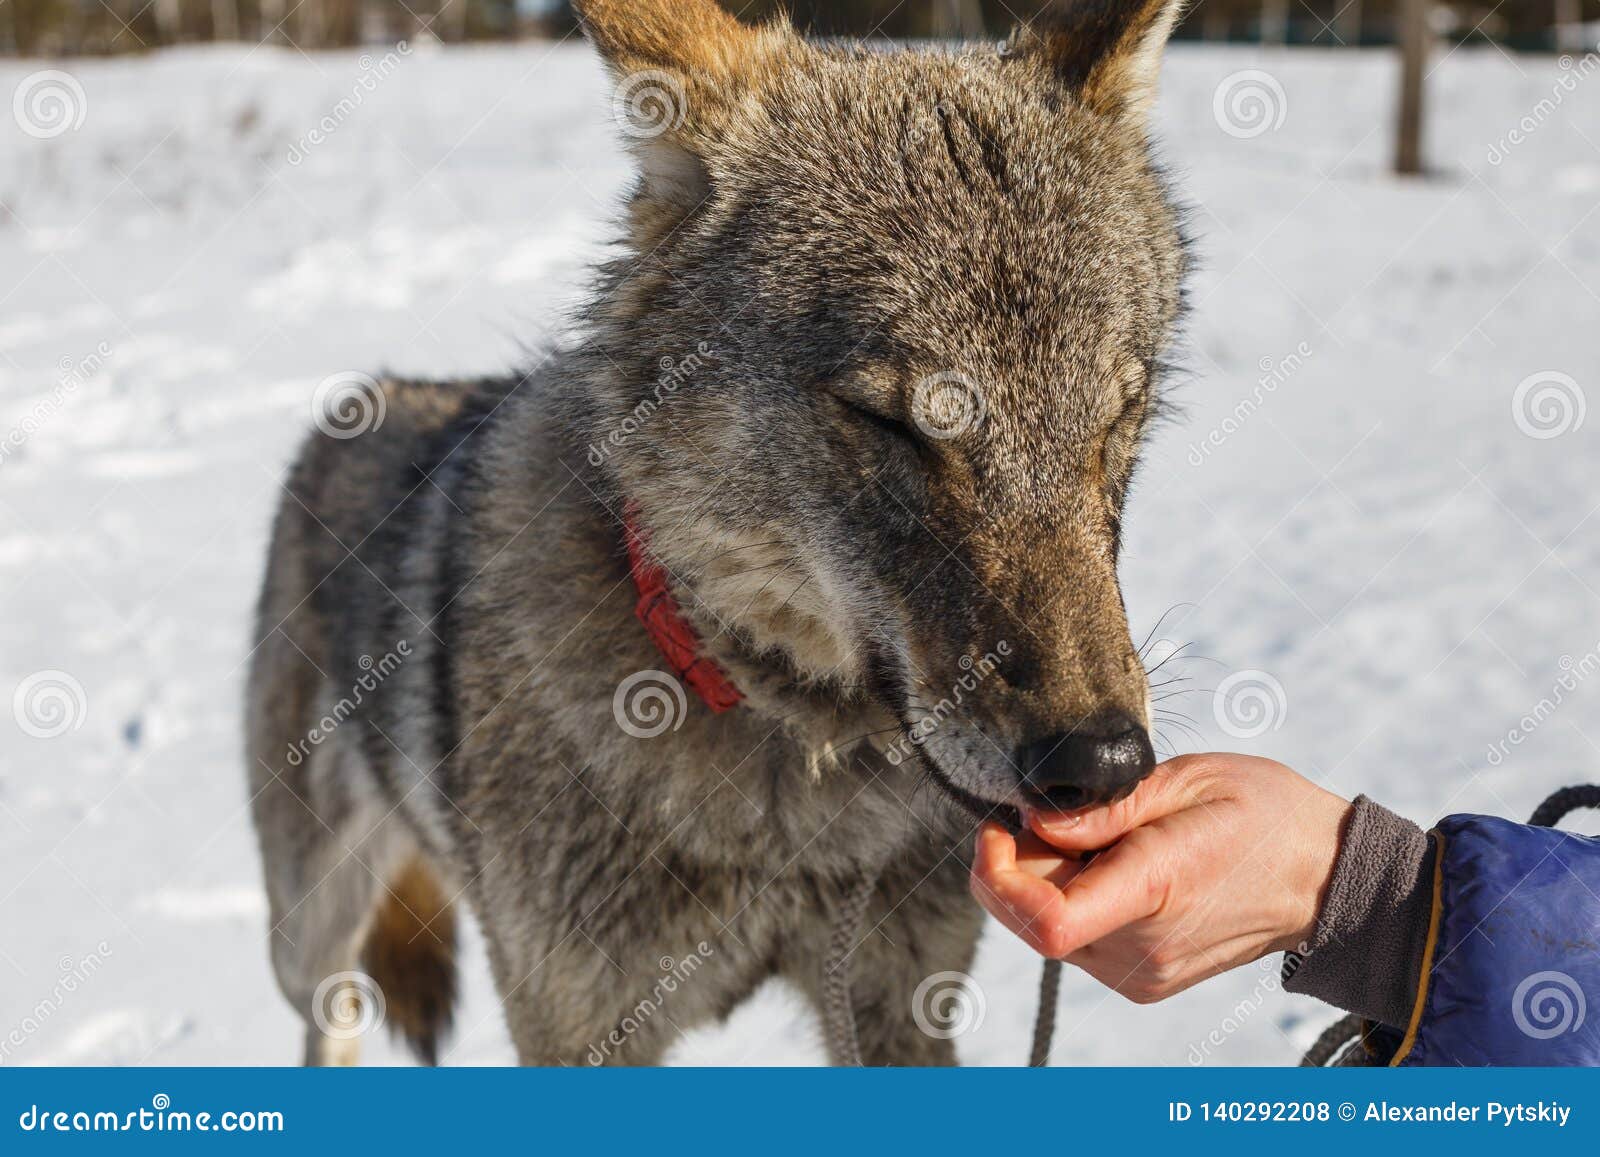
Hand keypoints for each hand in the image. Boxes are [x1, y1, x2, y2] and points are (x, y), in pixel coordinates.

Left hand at [970, 753, 1351, 1003]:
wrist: (1325, 878)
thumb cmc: (1264, 814)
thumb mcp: (1186, 780)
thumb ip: (1103, 806)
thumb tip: (1034, 824)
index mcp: (1154, 888)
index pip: (1043, 919)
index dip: (998, 874)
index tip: (999, 825)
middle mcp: (1142, 948)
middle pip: (1029, 919)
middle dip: (1019, 863)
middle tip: (1056, 812)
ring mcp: (1142, 973)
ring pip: (1047, 931)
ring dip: (1045, 882)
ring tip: (1101, 836)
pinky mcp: (1142, 981)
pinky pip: (1076, 940)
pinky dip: (1071, 900)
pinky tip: (1111, 864)